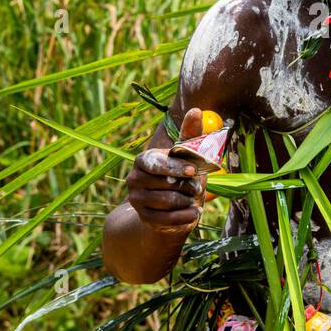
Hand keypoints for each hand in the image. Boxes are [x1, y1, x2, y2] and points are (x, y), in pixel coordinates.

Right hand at [126, 108, 207, 232]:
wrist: (171, 205)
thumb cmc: (182, 174)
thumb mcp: (187, 155)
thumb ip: (191, 134)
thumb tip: (195, 110)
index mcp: (143, 160)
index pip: (156, 164)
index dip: (176, 168)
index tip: (194, 171)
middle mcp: (134, 179)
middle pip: (164, 184)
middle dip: (186, 186)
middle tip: (197, 188)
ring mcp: (136, 200)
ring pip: (167, 202)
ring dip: (187, 201)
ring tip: (194, 199)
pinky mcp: (144, 218)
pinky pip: (167, 220)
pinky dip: (185, 217)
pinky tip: (193, 213)